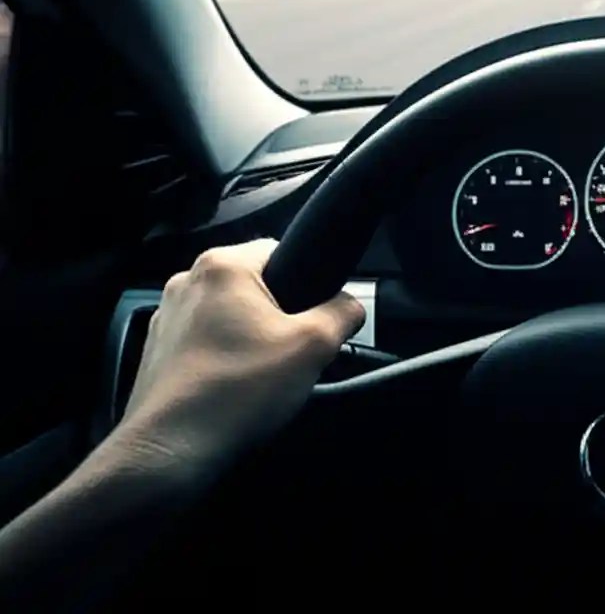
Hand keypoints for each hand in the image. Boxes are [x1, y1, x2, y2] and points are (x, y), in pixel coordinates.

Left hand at [115, 239, 364, 476]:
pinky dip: (225, 359)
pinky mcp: (156, 351)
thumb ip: (344, 313)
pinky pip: (206, 342)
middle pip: (256, 286)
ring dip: (251, 339)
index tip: (315, 322)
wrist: (171, 450)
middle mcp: (186, 281)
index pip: (282, 251)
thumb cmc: (239, 391)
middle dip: (280, 316)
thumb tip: (350, 306)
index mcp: (222, 266)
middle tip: (293, 354)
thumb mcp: (314, 347)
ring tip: (262, 377)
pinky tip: (235, 389)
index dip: (309, 284)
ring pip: (230, 316)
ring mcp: (165, 317)